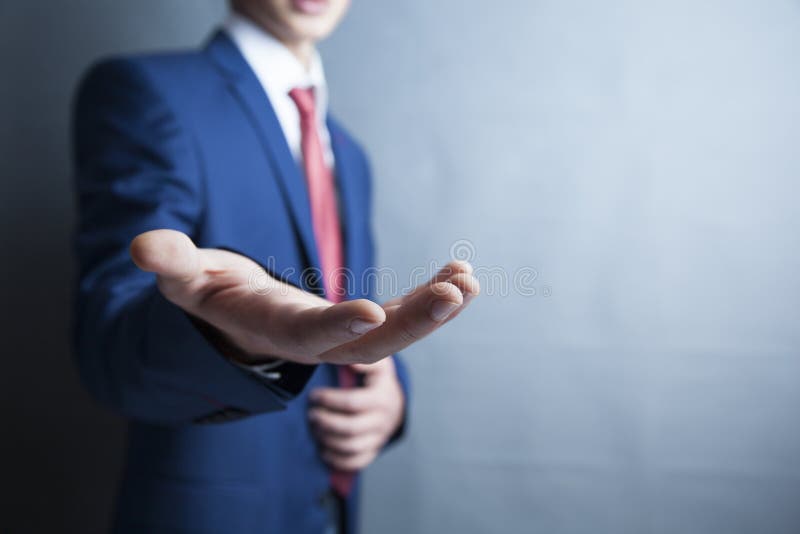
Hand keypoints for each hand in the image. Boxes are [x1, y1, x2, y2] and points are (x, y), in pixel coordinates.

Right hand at [130, 229, 479, 364]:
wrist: (231, 319)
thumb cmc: (205, 293)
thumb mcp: (183, 277)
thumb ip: (169, 262)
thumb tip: (142, 248)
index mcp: (270, 327)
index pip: (305, 335)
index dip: (335, 327)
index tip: (373, 313)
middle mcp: (313, 339)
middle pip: (368, 343)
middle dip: (414, 321)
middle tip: (458, 292)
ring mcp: (339, 333)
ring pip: (394, 331)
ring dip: (435, 309)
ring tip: (470, 281)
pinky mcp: (357, 321)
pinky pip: (401, 313)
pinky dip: (431, 297)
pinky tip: (462, 276)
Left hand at [309, 358, 404, 470]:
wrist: (395, 405)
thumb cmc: (379, 381)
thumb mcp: (379, 365)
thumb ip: (366, 361)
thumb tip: (350, 363)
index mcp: (381, 398)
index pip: (352, 402)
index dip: (330, 399)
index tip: (314, 395)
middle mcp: (382, 421)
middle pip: (350, 428)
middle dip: (326, 421)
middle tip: (311, 414)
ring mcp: (378, 438)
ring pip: (351, 447)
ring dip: (328, 439)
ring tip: (315, 429)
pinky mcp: (372, 451)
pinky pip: (355, 462)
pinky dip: (337, 459)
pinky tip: (324, 449)